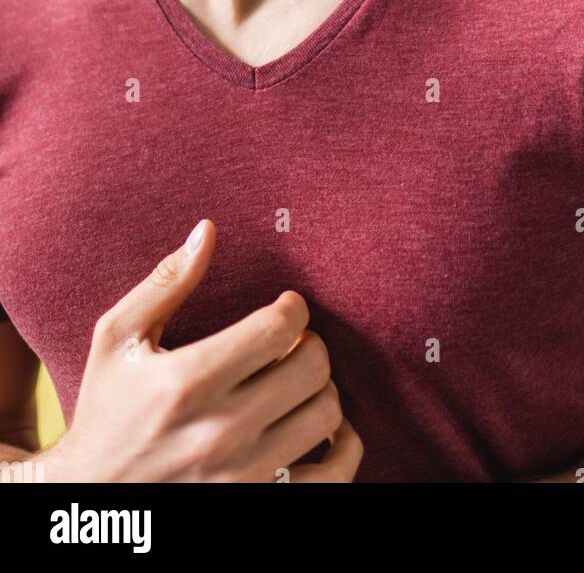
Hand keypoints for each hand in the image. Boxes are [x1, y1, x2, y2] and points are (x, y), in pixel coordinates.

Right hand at [43, 220, 362, 482]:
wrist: (91, 496)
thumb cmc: (107, 408)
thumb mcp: (118, 338)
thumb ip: (166, 282)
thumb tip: (208, 229)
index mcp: (187, 382)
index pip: (279, 326)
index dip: (292, 307)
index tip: (284, 308)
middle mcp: (220, 432)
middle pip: (313, 366)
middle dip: (309, 343)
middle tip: (290, 344)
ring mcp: (245, 476)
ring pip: (329, 413)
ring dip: (321, 388)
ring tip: (294, 383)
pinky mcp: (262, 504)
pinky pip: (336, 475)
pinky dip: (343, 445)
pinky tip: (319, 428)